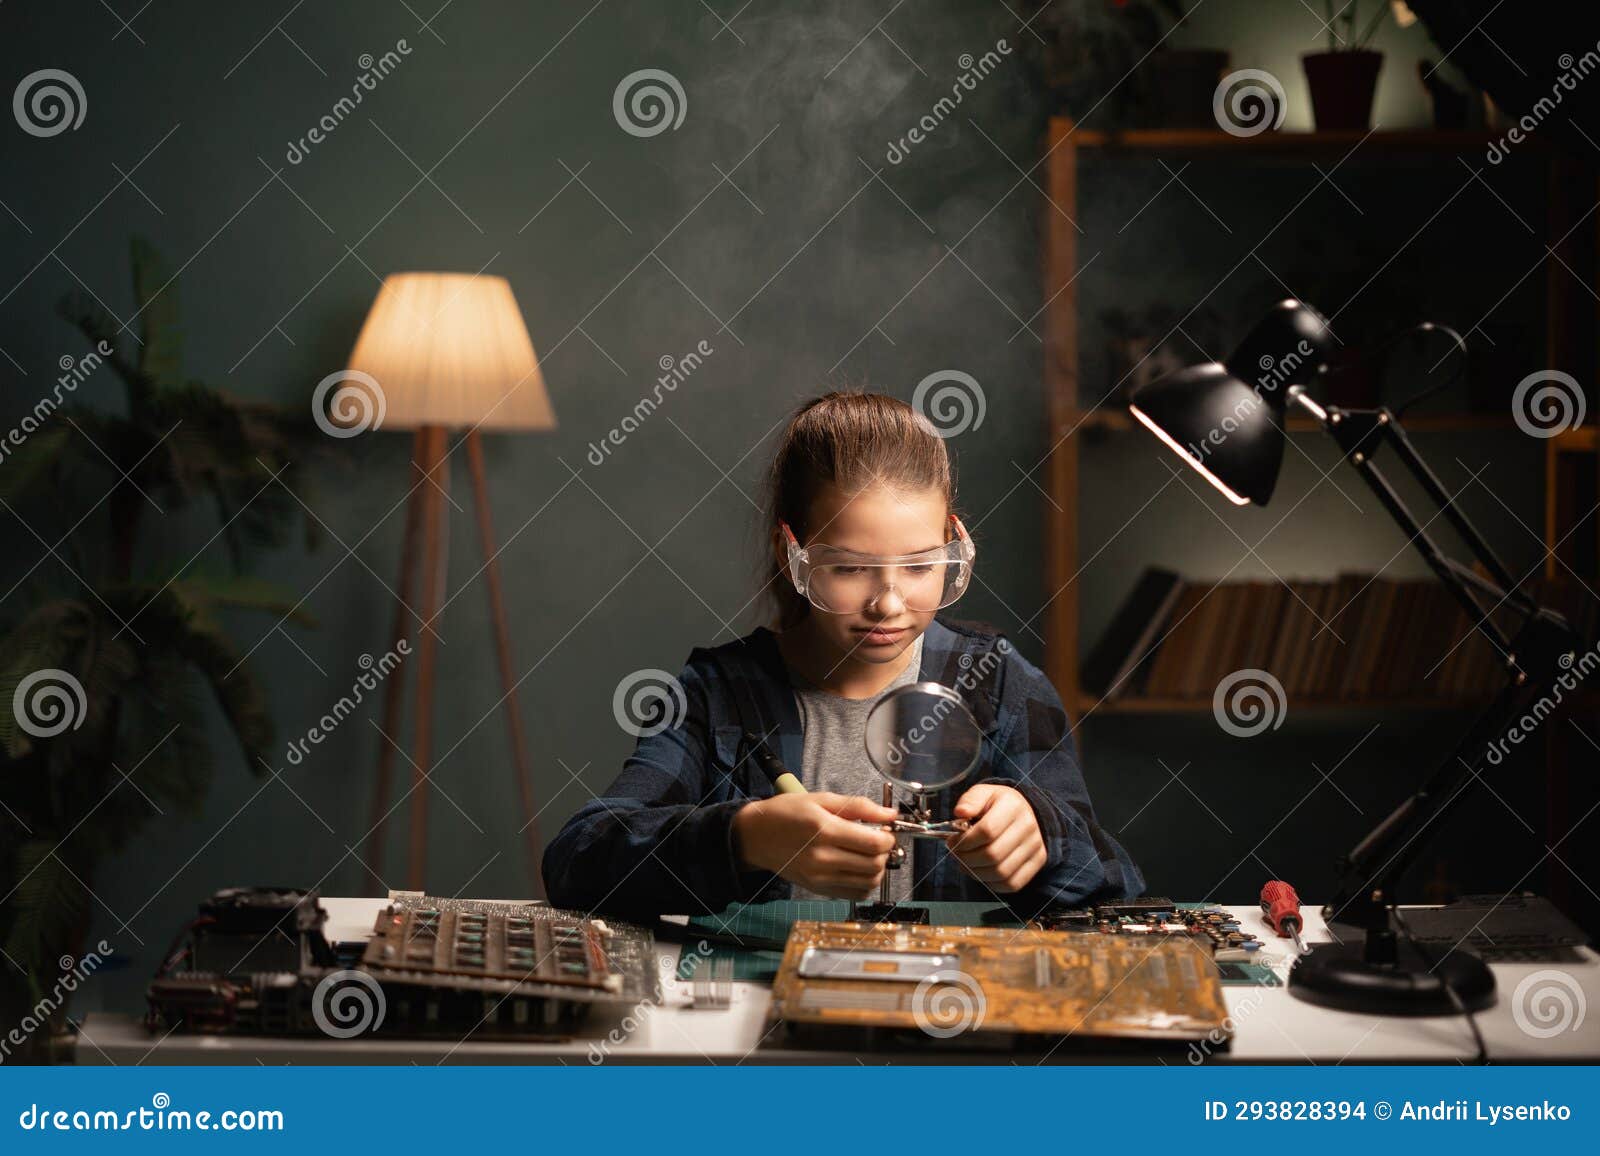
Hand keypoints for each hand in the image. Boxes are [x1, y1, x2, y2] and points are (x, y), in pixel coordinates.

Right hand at [732, 792, 897, 899]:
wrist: (757, 837)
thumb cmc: (786, 813)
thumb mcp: (821, 799)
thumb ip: (858, 806)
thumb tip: (889, 814)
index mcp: (824, 830)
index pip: (873, 844)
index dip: (889, 837)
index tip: (886, 830)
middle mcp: (822, 858)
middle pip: (874, 865)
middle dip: (885, 853)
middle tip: (879, 840)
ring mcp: (820, 877)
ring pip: (869, 882)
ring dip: (878, 868)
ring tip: (869, 854)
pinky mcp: (818, 889)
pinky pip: (855, 894)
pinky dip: (865, 883)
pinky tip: (858, 867)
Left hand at [946, 784, 1046, 892]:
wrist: (1024, 811)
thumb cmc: (998, 804)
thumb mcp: (983, 793)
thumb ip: (970, 800)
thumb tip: (961, 812)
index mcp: (1013, 806)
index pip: (987, 831)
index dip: (964, 841)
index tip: (952, 841)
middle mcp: (1028, 826)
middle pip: (993, 855)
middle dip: (967, 859)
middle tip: (956, 854)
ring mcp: (1035, 846)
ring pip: (1001, 873)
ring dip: (976, 873)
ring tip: (966, 864)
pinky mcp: (1038, 861)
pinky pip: (1012, 883)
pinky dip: (992, 883)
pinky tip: (982, 871)